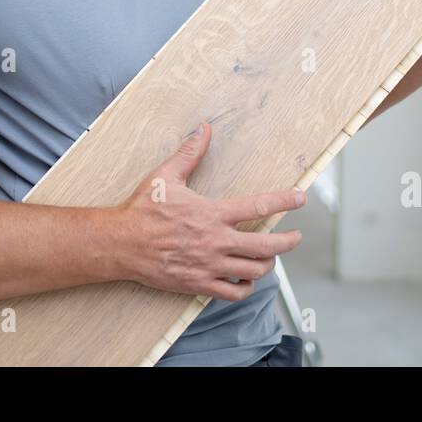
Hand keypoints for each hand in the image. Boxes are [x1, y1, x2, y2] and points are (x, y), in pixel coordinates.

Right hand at [113, 122, 304, 301]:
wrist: (121, 244)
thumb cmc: (142, 210)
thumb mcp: (166, 176)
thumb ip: (189, 153)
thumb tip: (204, 129)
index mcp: (212, 213)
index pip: (258, 206)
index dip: (284, 201)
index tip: (300, 198)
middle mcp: (216, 241)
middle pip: (266, 246)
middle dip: (288, 241)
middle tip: (295, 237)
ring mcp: (210, 265)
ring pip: (254, 270)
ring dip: (268, 263)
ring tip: (270, 257)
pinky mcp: (199, 284)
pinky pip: (233, 293)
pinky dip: (246, 287)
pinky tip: (246, 279)